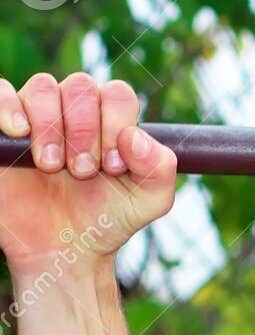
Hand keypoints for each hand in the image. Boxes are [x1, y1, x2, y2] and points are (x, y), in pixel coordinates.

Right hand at [0, 72, 177, 275]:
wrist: (62, 247)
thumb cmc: (106, 218)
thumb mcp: (149, 200)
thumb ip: (160, 168)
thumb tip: (135, 137)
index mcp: (111, 119)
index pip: (117, 95)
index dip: (116, 125)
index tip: (113, 167)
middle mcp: (74, 109)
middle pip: (81, 87)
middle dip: (85, 130)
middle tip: (83, 172)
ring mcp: (36, 115)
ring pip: (43, 87)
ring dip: (50, 126)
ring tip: (52, 166)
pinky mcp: (4, 129)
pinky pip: (0, 91)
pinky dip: (8, 105)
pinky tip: (20, 132)